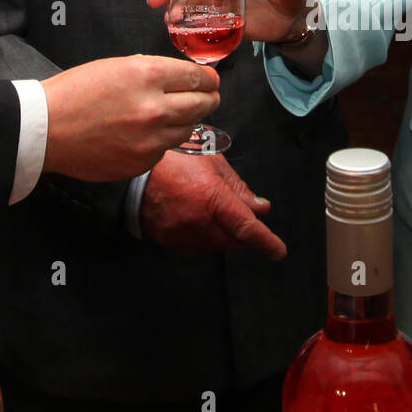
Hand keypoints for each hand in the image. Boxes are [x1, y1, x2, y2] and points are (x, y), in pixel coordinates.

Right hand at [41, 55, 219, 181]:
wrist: (46, 129)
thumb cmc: (75, 93)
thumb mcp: (117, 66)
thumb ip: (153, 72)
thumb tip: (182, 78)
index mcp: (148, 75)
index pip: (198, 77)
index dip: (208, 78)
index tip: (209, 80)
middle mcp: (155, 108)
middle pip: (204, 104)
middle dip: (208, 98)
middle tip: (207, 96)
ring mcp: (151, 139)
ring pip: (189, 128)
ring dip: (186, 120)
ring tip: (172, 114)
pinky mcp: (143, 162)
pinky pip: (166, 148)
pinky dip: (161, 140)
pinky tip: (144, 133)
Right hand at [141, 149, 286, 258]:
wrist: (133, 173)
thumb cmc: (173, 160)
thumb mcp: (212, 163)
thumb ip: (238, 189)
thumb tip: (260, 208)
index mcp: (213, 199)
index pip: (247, 228)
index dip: (266, 242)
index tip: (278, 251)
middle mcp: (199, 222)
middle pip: (233, 242)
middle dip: (241, 232)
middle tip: (238, 214)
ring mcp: (182, 234)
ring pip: (215, 246)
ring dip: (222, 234)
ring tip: (209, 209)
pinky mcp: (169, 241)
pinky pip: (195, 247)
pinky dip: (203, 238)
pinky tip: (195, 219)